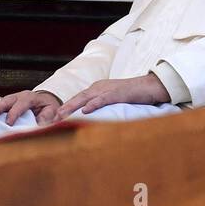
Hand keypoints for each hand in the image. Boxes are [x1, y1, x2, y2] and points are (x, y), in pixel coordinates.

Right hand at [0, 88, 62, 126]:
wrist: (44, 99)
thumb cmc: (48, 107)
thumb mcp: (52, 111)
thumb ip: (47, 117)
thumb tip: (41, 123)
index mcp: (29, 97)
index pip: (21, 104)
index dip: (14, 113)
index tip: (9, 123)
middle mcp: (17, 96)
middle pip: (5, 100)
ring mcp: (8, 98)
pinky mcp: (2, 102)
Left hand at [55, 73, 170, 120]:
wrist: (151, 86)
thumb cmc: (134, 95)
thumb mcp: (114, 101)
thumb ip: (103, 106)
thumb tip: (92, 119)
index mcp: (99, 88)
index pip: (79, 98)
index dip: (67, 107)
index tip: (56, 117)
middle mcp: (101, 87)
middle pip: (79, 97)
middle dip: (65, 107)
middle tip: (53, 118)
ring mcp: (109, 89)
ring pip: (87, 97)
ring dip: (73, 106)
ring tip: (62, 114)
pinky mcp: (119, 93)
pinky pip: (103, 99)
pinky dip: (94, 104)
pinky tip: (85, 110)